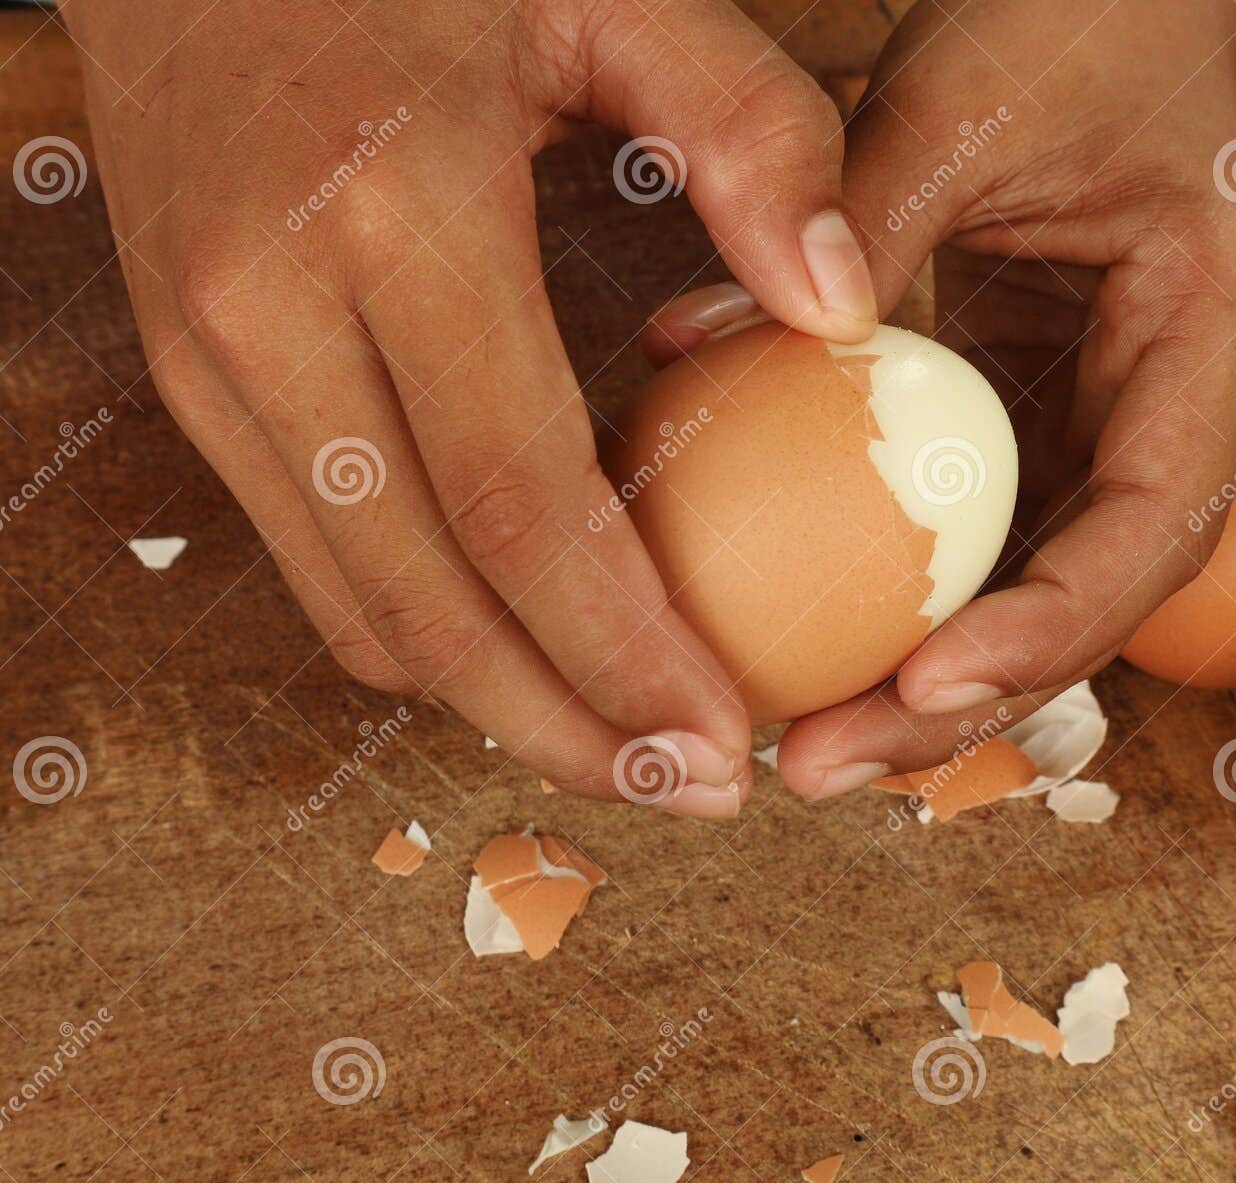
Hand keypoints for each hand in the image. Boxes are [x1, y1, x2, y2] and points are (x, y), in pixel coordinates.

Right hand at [61, 0, 878, 815]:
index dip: (626, 652)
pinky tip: (524, 649)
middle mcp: (270, 310)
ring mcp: (208, 356)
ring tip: (618, 752)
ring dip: (493, 707)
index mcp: (389, 213)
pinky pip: (315, 560)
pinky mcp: (191, 375)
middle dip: (565, 730)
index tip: (720, 738)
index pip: (522, 506)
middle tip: (682, 796)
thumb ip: (752, 133)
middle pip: (431, 603)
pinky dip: (425, 632)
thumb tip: (845, 312)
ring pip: (359, 609)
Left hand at [648, 0, 1235, 795]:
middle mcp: (1189, 404)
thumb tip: (700, 349)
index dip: (1049, 628)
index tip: (926, 686)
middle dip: (967, 703)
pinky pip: (991, 540)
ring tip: (807, 745)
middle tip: (824, 766)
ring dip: (930, 681)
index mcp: (1222, 328)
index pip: (1153, 523)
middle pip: (1097, 602)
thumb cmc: (1063, 17)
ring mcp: (1118, 422)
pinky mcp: (1050, 422)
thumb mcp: (959, 98)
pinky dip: (912, 604)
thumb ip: (854, 222)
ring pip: (1041, 593)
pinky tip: (816, 650)